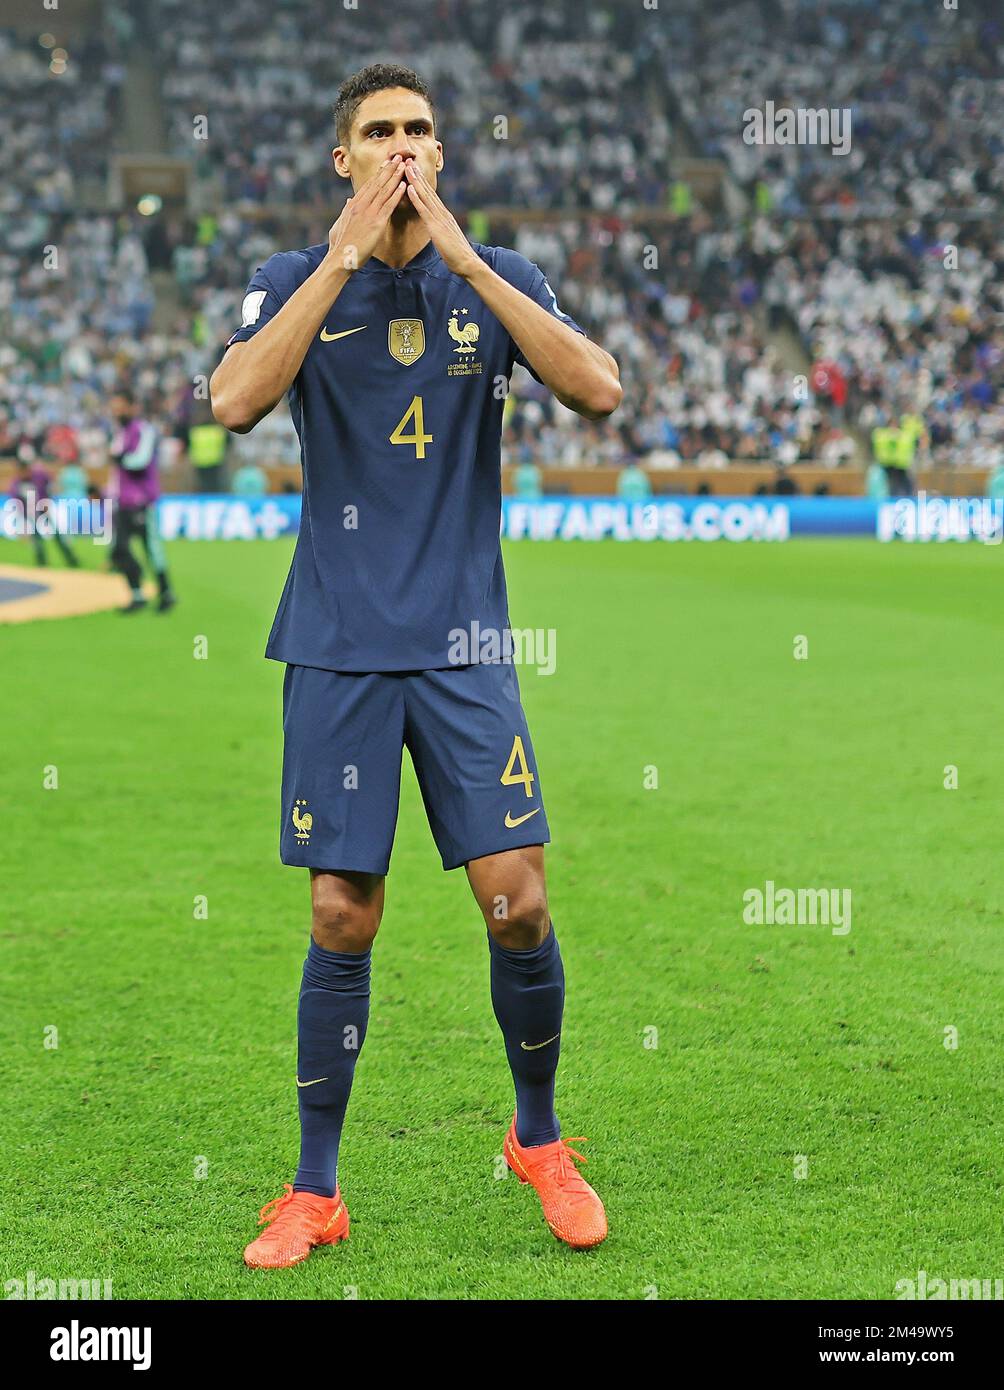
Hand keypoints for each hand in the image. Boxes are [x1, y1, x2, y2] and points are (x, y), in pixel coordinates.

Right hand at [325, 156, 408, 272]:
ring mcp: (369, 213)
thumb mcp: (339, 224)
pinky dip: (397, 194)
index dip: (379, 173)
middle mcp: (361, 205)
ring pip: (384, 191)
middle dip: (389, 168)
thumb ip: (345, 211)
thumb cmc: (339, 246)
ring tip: (404, 165)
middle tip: (398, 156)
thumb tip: (348, 201)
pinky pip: (389, 206)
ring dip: (395, 176)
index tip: (387, 163)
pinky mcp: (376, 223)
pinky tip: (404, 185)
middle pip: (377, 183)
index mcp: (352, 205)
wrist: (340, 258)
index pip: (368, 185)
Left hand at [402, 159, 479, 278]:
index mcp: (444, 216)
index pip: (431, 196)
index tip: (414, 170)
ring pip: (425, 196)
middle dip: (417, 176)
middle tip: (408, 160)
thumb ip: (441, 230)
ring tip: (407, 167)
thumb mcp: (447, 238)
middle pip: (428, 191)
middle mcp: (442, 213)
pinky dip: (416, 198)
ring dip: (415, 181)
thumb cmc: (457, 255)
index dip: (422, 182)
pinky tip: (409, 188)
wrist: (467, 263)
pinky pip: (424, 210)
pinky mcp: (436, 227)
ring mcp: (440, 219)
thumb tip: (437, 227)